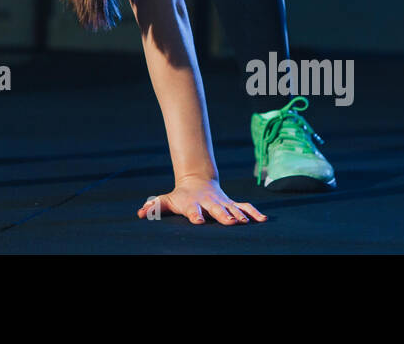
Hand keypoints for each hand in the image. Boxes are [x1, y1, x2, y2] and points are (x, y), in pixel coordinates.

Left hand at [137, 175, 266, 224]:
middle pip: (217, 209)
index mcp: (193, 204)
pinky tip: (263, 220)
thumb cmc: (180, 196)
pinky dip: (254, 212)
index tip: (197, 221)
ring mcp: (222, 203)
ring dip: (240, 214)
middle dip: (224, 215)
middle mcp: (209, 203)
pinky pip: (245, 206)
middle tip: (230, 222)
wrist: (197, 182)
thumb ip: (155, 206)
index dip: (195, 215)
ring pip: (233, 207)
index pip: (193, 210)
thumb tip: (140, 213)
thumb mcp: (167, 200)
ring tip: (246, 222)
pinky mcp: (231, 203)